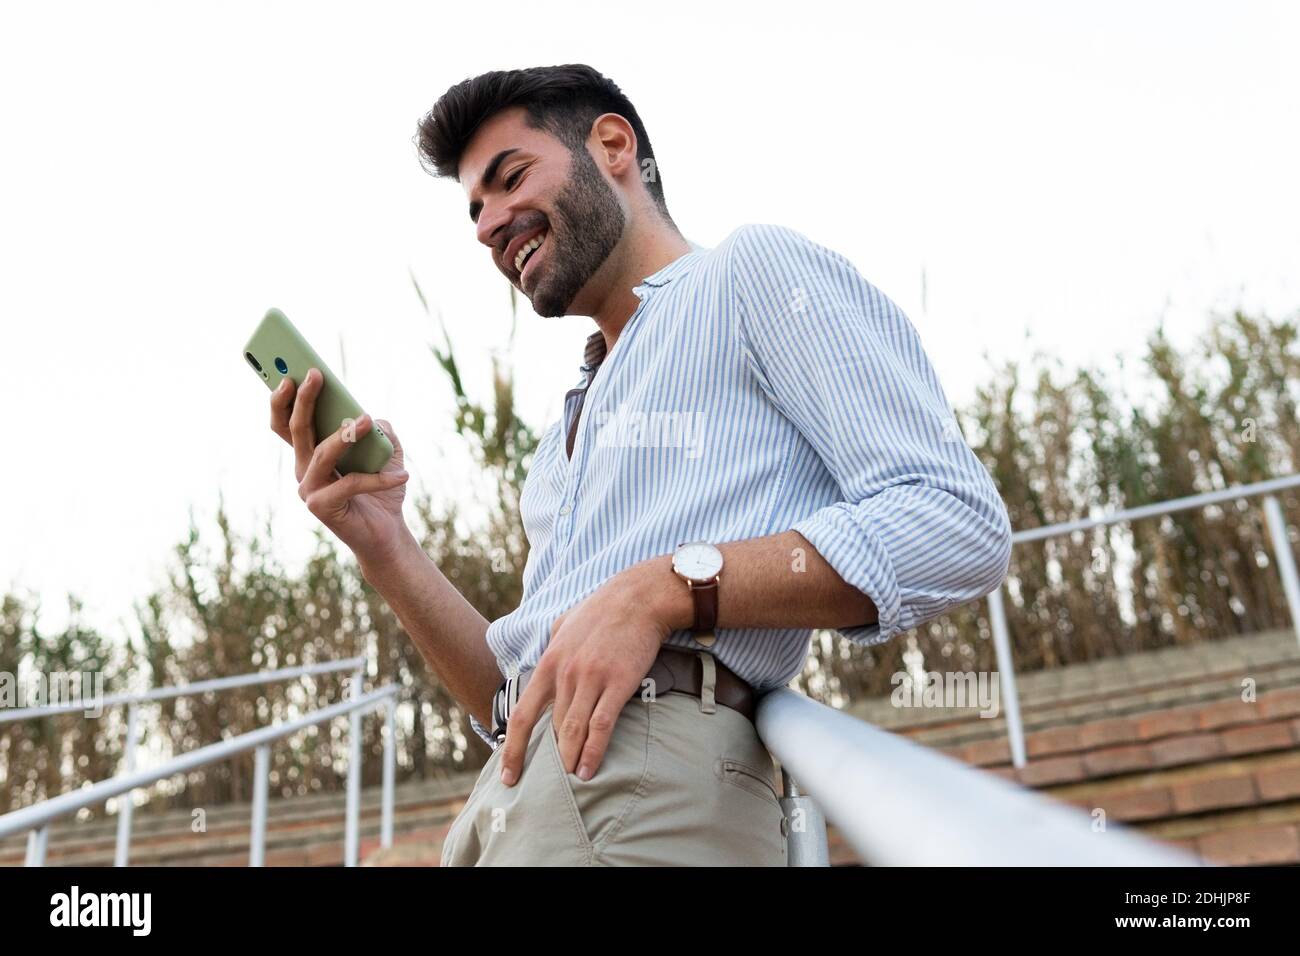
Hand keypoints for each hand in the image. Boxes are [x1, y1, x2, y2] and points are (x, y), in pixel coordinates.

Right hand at [269, 367, 409, 561]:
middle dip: (304, 400)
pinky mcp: (322, 507)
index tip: (288, 373)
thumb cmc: (381, 489)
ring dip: (345, 434)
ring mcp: (309, 489)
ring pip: (322, 453)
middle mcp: (303, 469)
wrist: (387, 531)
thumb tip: (372, 417)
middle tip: (315, 375)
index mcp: (310, 453)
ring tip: (367, 420)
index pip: (286, 422)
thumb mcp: (385, 451)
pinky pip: (352, 483)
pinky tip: (403, 475)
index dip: (282, 399)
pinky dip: (379, 478)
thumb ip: (379, 429)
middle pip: (296, 430)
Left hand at [497, 562, 674, 787]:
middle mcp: (565, 673)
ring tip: (569, 785)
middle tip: (538, 788)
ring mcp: (591, 678)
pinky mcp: (618, 682)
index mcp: (549, 663)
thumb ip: (554, 640)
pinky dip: (593, 750)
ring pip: (574, 730)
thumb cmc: (604, 610)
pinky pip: (601, 724)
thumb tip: (549, 646)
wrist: (639, 597)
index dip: (513, 748)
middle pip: (550, 728)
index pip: (523, 714)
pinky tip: (588, 769)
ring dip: (569, 760)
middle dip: (542, 762)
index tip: (509, 773)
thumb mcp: (566, 621)